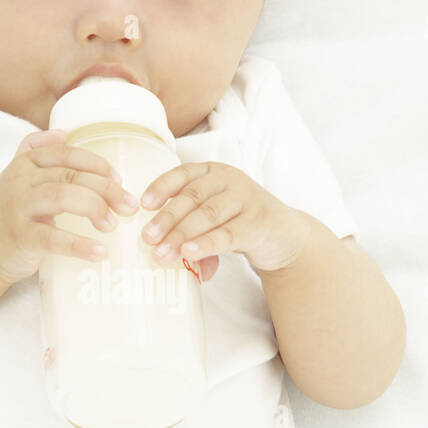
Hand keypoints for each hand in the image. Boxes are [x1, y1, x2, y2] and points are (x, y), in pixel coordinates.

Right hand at [0, 129, 140, 285]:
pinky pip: (53, 238)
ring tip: (113, 225)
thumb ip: (35, 150)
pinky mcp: (20, 237)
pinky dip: (80, 245)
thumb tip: (62, 132)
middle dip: (106, 189)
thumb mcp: (18, 177)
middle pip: (70, 175)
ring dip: (95, 209)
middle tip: (129, 207)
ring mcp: (18, 207)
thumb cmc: (10, 213)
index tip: (119, 179)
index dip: (97, 165)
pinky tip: (100, 252)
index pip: (67, 154)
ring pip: (62, 197)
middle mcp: (19, 180)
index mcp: (26, 163)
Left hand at [137, 161, 309, 280]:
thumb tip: (162, 254)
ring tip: (162, 253)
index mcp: (213, 172)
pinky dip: (206, 244)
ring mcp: (246, 199)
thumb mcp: (213, 221)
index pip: (183, 173)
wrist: (284, 235)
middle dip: (167, 219)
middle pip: (192, 197)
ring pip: (207, 214)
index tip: (143, 205)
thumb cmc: (239, 224)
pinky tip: (189, 254)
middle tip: (147, 238)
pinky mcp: (258, 223)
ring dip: (182, 235)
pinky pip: (227, 234)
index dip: (161, 187)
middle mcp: (229, 180)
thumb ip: (191, 232)